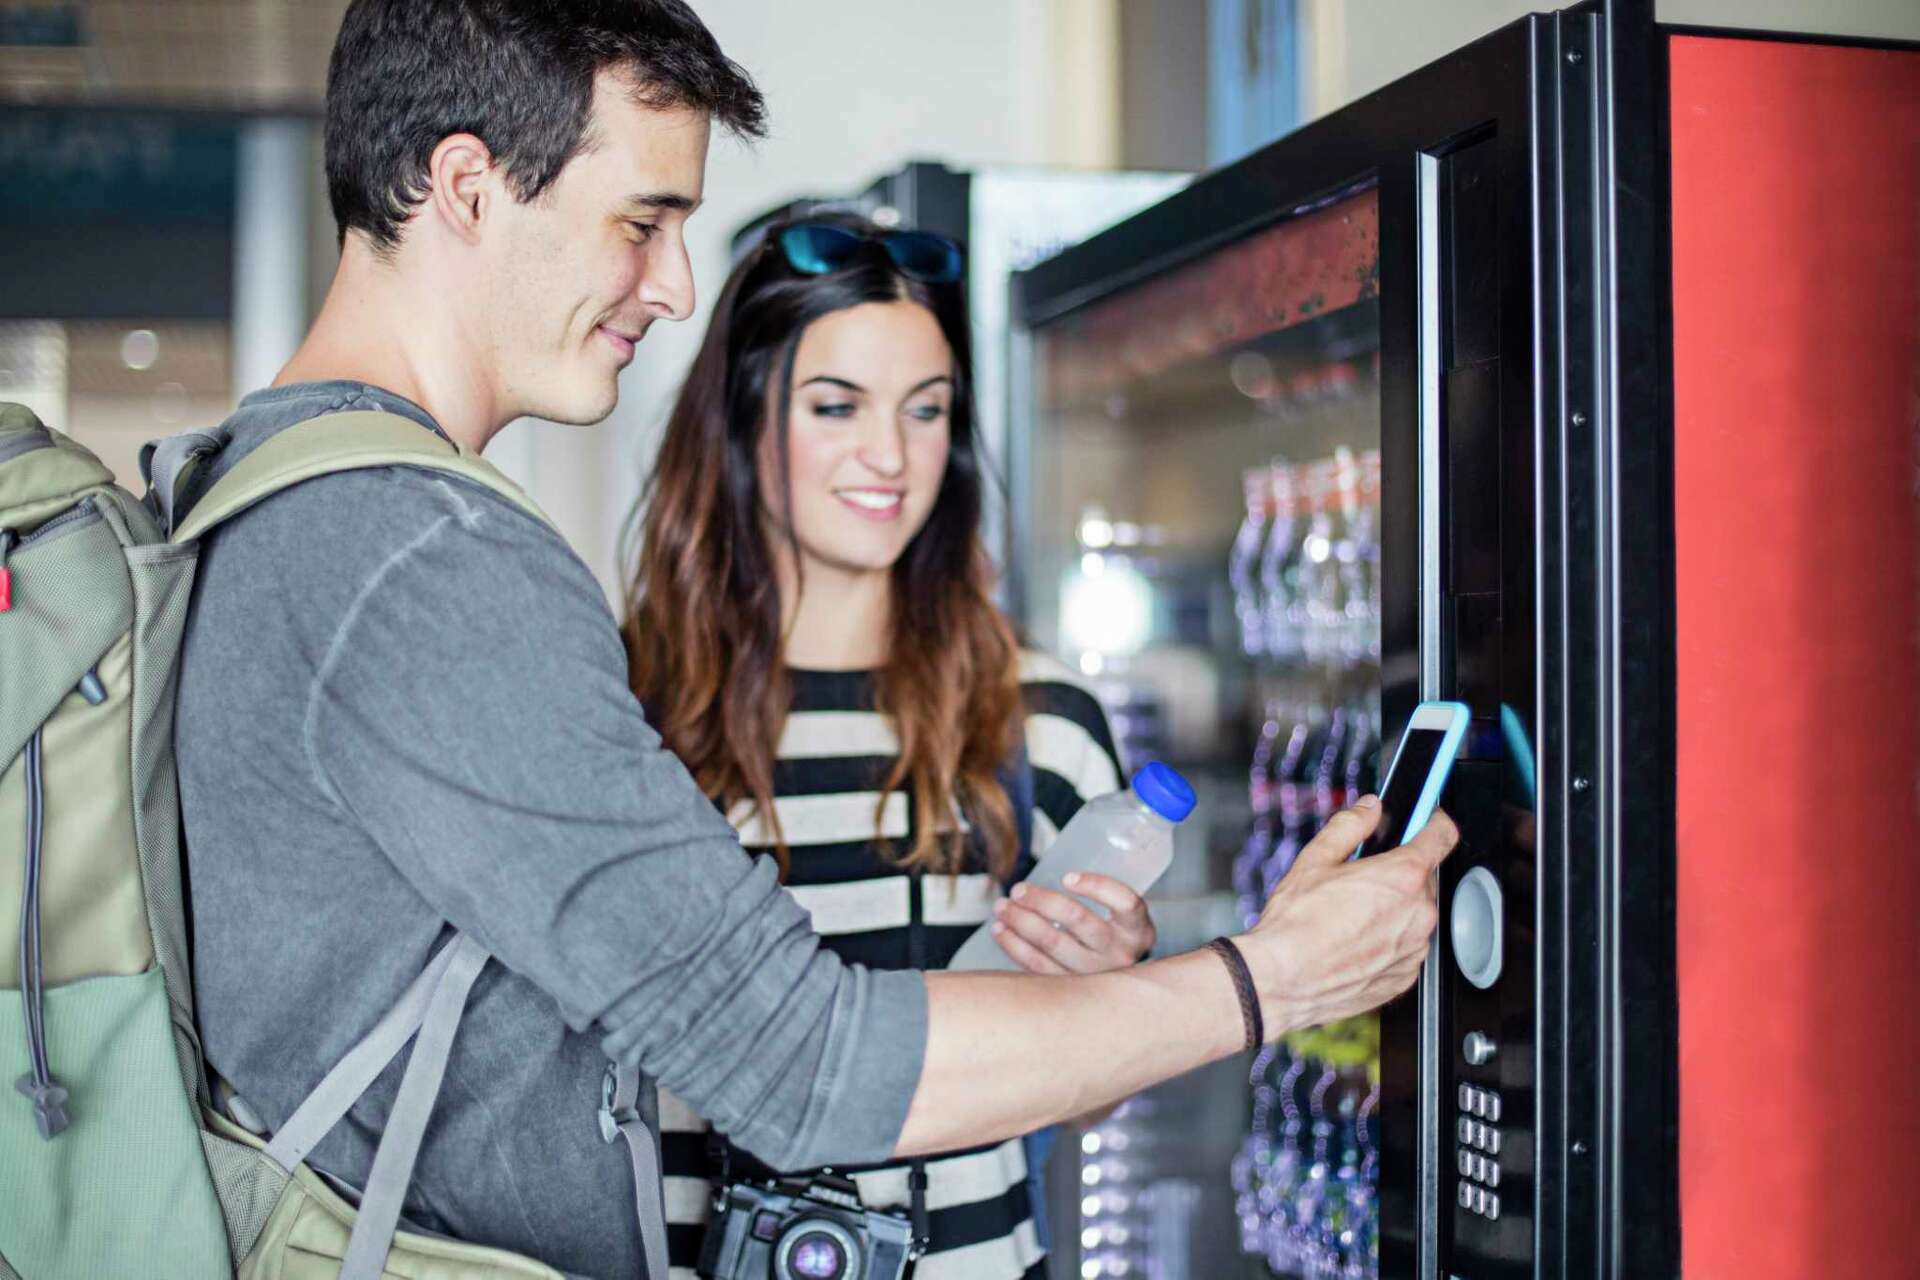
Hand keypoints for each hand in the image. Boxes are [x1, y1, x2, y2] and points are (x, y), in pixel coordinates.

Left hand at [991, 873, 1157, 974]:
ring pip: (1052, 943)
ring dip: (1021, 921)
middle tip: (1018, 889)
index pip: (1126, 902)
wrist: (1121, 989)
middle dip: (1041, 900)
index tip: (1067, 877)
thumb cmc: (1114, 937)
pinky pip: (1037, 966)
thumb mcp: (1122, 918)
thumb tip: (1049, 877)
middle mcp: (1120, 953)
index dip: (1096, 886)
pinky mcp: (1071, 989)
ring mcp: (1095, 975)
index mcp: (1138, 930)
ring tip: (1002, 906)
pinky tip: (1001, 930)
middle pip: (1077, 920)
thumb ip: (1101, 896)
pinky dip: (1014, 946)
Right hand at [1237, 797, 1456, 1036]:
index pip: (1441, 836)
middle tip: (1360, 881)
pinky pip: (1406, 949)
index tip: (1430, 818)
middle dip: (1398, 875)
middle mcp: (1418, 913)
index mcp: (1402, 876)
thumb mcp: (1315, 859)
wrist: (1283, 981)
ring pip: (1414, 916)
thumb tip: (1368, 809)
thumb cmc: (1296, 925)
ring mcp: (1415, 948)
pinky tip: (1354, 942)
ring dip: (1394, 911)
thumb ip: (1349, 826)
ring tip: (1351, 918)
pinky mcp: (1405, 977)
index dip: (1435, 821)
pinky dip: (1388, 942)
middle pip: (1422, 880)